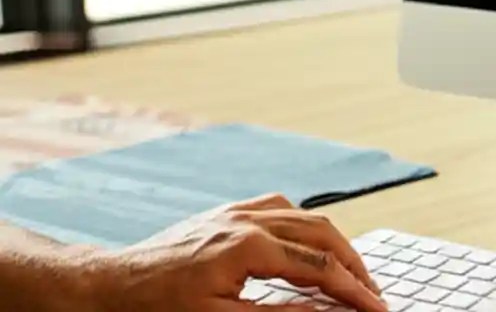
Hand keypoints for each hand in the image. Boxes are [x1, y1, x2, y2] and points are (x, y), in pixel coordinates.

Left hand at [83, 193, 386, 311]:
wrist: (103, 288)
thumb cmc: (156, 310)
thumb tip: (328, 310)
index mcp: (249, 245)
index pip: (322, 268)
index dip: (355, 291)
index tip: (378, 309)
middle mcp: (247, 219)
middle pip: (323, 234)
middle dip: (355, 264)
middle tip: (374, 293)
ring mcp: (235, 212)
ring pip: (306, 217)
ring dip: (335, 244)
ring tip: (352, 271)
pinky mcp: (223, 214)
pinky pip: (279, 208)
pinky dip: (305, 225)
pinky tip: (308, 242)